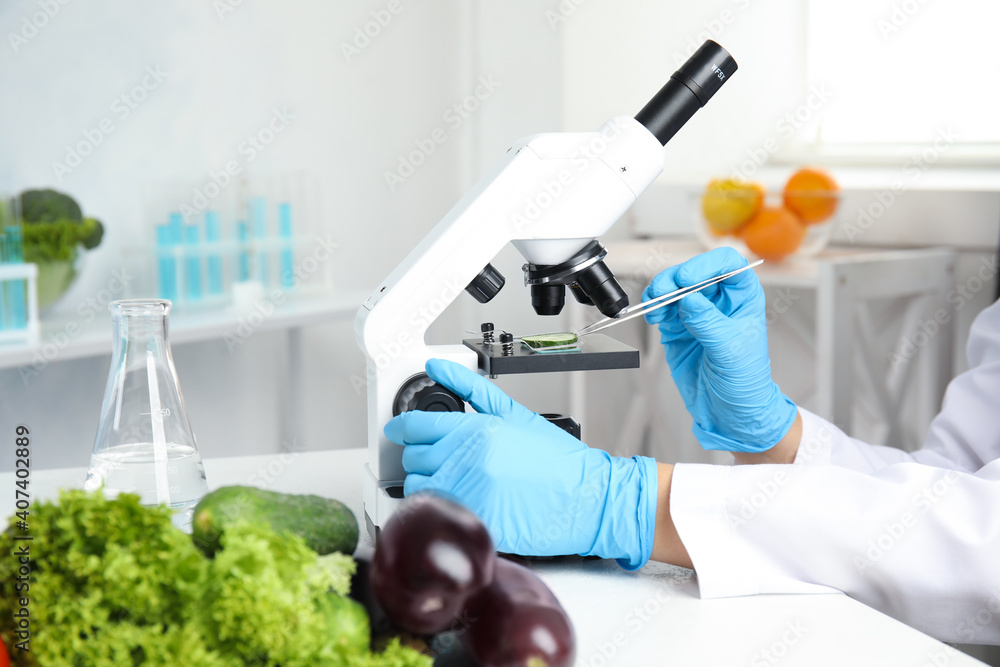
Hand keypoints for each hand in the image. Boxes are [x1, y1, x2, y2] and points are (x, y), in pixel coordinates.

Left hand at [384, 359, 658, 569]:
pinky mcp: (472, 523)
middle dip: (421, 457)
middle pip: (413, 458)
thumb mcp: (514, 413)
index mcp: (474, 429)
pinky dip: (442, 509)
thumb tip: (436, 368)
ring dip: (428, 484)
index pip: (415, 426)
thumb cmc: (556, 459)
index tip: (397, 430)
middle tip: (441, 458)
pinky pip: (437, 515)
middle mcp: (466, 460)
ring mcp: (467, 494)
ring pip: (419, 489)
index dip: (401, 428)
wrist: (586, 498)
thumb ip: (470, 387)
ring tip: (454, 482)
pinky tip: (461, 502)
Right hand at [642, 247, 796, 452]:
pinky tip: (654, 316)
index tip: (688, 278)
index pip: (727, 265)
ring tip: (655, 305)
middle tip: (665, 293)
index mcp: (743, 298)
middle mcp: (719, 300)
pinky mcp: (678, 327)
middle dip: (676, 279)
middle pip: (694, 273)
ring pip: (674, 287)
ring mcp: (696, 312)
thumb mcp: (730, 350)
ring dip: (660, 292)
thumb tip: (688, 298)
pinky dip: (653, 307)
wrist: (729, 411)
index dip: (706, 265)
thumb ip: (708, 322)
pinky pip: (662, 307)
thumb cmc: (745, 381)